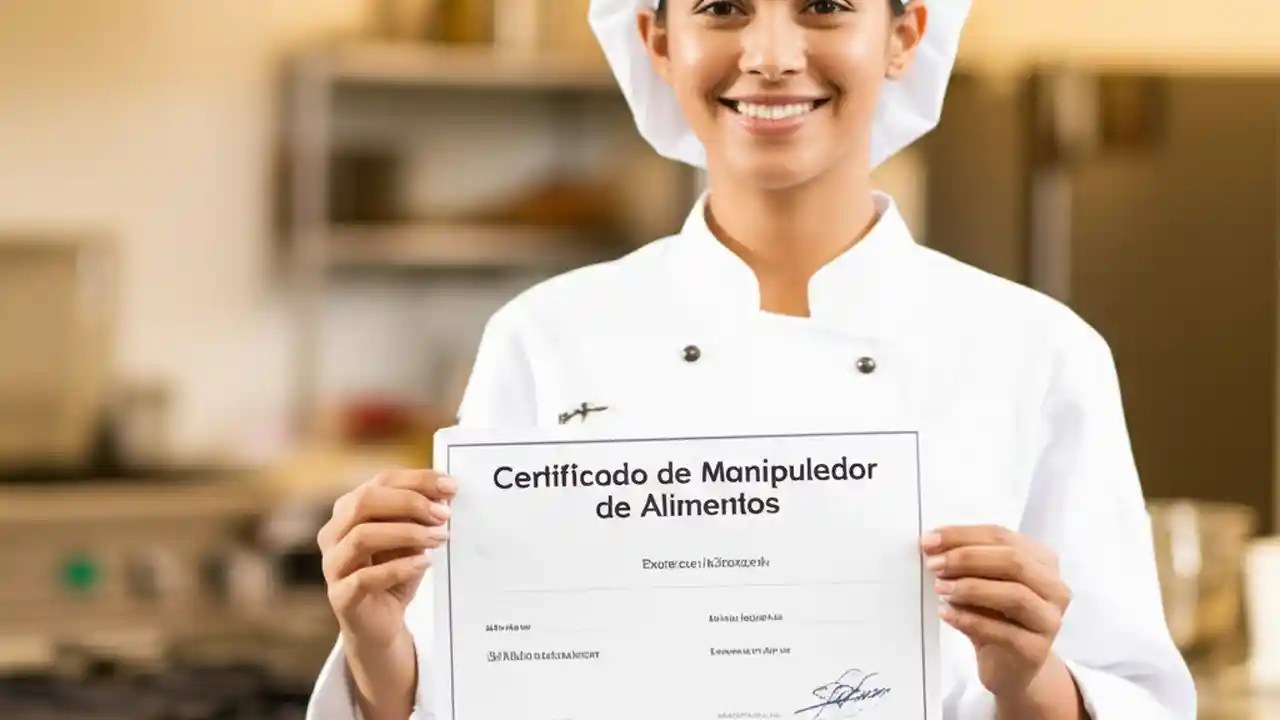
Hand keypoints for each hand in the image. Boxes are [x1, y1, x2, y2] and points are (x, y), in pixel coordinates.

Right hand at [317, 469, 455, 648]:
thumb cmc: (396, 574)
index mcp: (349, 511)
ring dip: (407, 533)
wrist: (382, 624)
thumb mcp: (411, 541)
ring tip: (439, 538)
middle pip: (364, 502)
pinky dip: (399, 568)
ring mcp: (332, 565)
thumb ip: (420, 518)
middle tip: (444, 514)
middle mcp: (333, 533)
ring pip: (362, 536)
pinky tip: (425, 564)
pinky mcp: (340, 596)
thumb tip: (444, 496)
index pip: (381, 482)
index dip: (417, 480)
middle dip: (409, 502)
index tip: (451, 486)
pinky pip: (364, 577)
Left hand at [921, 525, 1072, 699]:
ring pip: (1015, 594)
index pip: (1002, 536)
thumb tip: (932, 544)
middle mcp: (1054, 587)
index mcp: (1041, 560)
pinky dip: (970, 619)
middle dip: (967, 558)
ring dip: (971, 588)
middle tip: (934, 564)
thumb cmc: (994, 616)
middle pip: (1013, 561)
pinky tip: (946, 613)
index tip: (929, 540)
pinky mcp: (1036, 650)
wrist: (1008, 665)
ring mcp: (1049, 620)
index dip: (963, 535)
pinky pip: (1004, 631)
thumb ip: (966, 561)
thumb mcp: (981, 582)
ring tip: (940, 588)